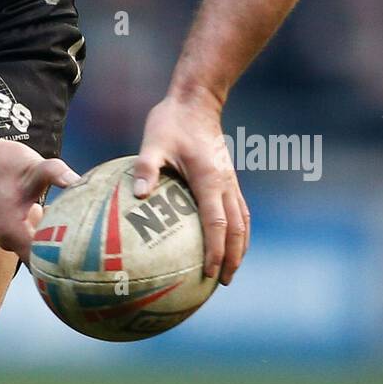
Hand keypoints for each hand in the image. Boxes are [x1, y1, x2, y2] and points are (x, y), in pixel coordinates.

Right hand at [0, 138, 80, 262]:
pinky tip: (76, 225)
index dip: (65, 263)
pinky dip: (56, 235)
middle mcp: (12, 241)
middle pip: (44, 261)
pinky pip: (40, 241)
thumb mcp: (34, 166)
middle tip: (95, 249)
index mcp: (13, 231)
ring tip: (90, 238)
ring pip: (43, 252)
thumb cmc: (5, 163)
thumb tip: (81, 182)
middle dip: (69, 257)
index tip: (87, 257)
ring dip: (63, 246)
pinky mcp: (20, 231)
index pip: (42, 261)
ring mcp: (15, 237)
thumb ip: (57, 173)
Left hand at [133, 92, 248, 285]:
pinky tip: (226, 241)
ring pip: (243, 221)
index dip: (216, 251)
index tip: (210, 274)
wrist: (197, 100)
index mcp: (209, 180)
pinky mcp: (228, 176)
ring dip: (239, 247)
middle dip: (233, 258)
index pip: (217, 223)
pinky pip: (239, 210)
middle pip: (237, 229)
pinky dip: (237, 231)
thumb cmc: (172, 121)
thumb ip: (146, 168)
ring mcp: (230, 180)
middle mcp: (225, 183)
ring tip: (229, 270)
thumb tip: (139, 196)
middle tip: (222, 283)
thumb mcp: (153, 142)